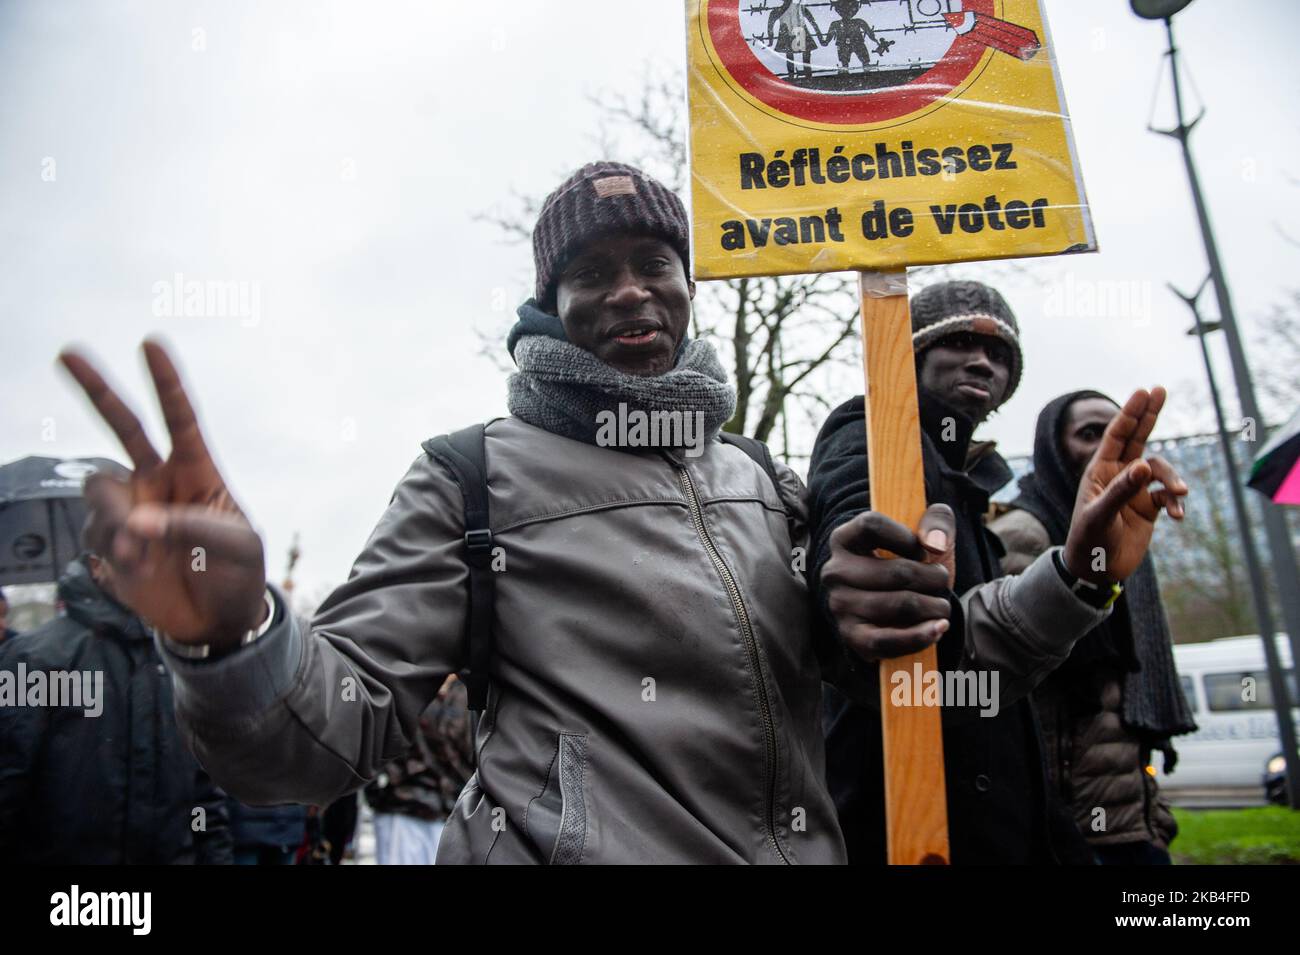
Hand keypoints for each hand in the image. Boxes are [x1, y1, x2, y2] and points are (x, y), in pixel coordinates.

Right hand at [59, 340, 266, 647]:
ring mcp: (132, 510)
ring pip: (100, 489)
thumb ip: (194, 528)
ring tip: (139, 553)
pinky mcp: (110, 543)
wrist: (218, 625)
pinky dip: (114, 550)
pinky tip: (139, 570)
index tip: (150, 343)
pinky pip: (95, 532)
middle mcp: (159, 482)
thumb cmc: (238, 575)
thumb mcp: (238, 548)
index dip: (166, 382)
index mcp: (198, 471)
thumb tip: (138, 523)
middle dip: (97, 389)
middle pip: (123, 426)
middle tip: (68, 354)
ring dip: (115, 519)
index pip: (181, 418)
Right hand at [820, 504, 955, 661]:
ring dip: (935, 607)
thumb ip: (937, 520)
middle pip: (898, 572)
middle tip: (940, 580)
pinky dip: (921, 636)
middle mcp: (835, 572)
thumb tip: (934, 544)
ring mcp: (840, 606)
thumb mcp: (922, 533)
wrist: (892, 606)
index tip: (922, 550)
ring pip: (902, 606)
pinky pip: (889, 641)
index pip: (871, 525)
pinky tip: (938, 627)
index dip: (906, 537)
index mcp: (843, 539)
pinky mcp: (852, 637)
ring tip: (940, 605)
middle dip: (934, 578)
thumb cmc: (906, 563)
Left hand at [1063, 386, 1186, 584]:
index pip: (1117, 436)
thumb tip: (1143, 466)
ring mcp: (1135, 491)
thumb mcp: (1100, 515)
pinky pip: (1167, 497)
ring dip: (1172, 478)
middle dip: (1148, 416)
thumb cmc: (1088, 540)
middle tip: (1161, 390)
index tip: (1144, 391)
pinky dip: (1175, 503)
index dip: (1130, 413)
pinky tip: (1178, 515)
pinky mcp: (1149, 509)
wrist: (1095, 570)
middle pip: (1137, 439)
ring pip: (1160, 471)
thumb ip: (1121, 491)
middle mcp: (1118, 476)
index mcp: (1099, 471)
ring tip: (1180, 492)